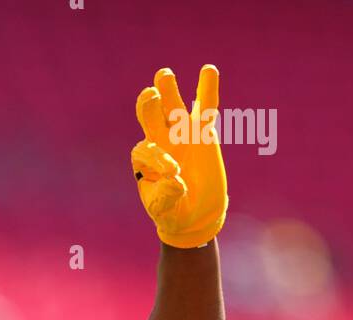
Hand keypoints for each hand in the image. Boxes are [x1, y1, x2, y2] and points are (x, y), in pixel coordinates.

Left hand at [131, 65, 227, 249]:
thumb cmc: (174, 214)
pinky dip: (207, 90)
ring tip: (164, 75)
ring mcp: (181, 133)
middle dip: (149, 107)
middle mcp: (160, 141)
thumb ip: (166, 198)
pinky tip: (208, 70)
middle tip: (151, 96)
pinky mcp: (202, 132)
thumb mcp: (165, 212)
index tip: (175, 173)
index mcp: (145, 160)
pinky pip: (205, 108)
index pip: (147, 150)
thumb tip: (175, 178)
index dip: (159, 158)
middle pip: (150, 118)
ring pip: (172, 107)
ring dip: (168, 90)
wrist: (195, 216)